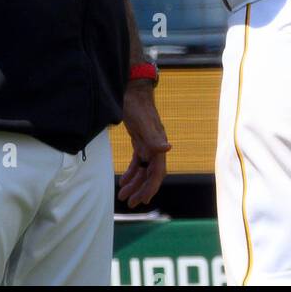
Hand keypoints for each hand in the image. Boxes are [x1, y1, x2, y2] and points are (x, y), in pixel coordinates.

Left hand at [118, 80, 170, 206]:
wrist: (132, 88)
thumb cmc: (136, 104)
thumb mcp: (141, 121)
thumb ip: (153, 136)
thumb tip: (167, 149)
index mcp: (158, 143)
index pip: (158, 170)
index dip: (152, 186)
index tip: (144, 200)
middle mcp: (155, 145)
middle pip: (151, 173)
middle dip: (141, 189)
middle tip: (129, 203)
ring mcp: (148, 143)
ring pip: (143, 169)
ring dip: (135, 183)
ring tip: (123, 196)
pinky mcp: (140, 140)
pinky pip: (137, 161)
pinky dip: (131, 172)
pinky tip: (122, 181)